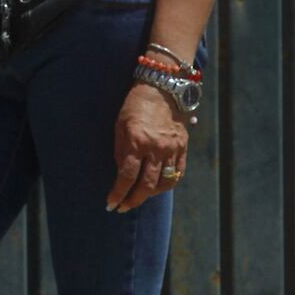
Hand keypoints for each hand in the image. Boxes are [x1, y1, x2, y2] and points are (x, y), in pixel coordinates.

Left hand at [105, 82, 188, 212]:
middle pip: (146, 185)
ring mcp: (172, 148)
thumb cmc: (135, 105)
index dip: (118, 193)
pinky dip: (168, 184)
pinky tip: (158, 188)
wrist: (162, 87)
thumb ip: (121, 152)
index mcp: (137, 141)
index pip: (127, 176)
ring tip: (139, 197)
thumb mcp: (120, 126)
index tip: (111, 204)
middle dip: (133, 200)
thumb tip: (122, 175)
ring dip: (150, 195)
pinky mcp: (183, 147)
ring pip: (164, 183)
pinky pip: (178, 174)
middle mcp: (156, 148)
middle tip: (123, 207)